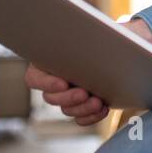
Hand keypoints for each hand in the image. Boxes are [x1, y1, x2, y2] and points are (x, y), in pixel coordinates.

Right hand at [24, 18, 151, 125]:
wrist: (118, 50)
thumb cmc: (98, 37)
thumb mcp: (87, 33)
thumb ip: (78, 38)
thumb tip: (75, 33)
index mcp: (46, 63)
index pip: (34, 79)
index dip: (46, 83)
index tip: (64, 82)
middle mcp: (53, 82)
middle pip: (50, 98)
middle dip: (68, 97)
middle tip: (84, 93)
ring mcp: (67, 97)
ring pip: (67, 110)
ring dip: (83, 108)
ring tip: (98, 101)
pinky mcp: (81, 108)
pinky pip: (81, 119)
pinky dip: (91, 116)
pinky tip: (103, 108)